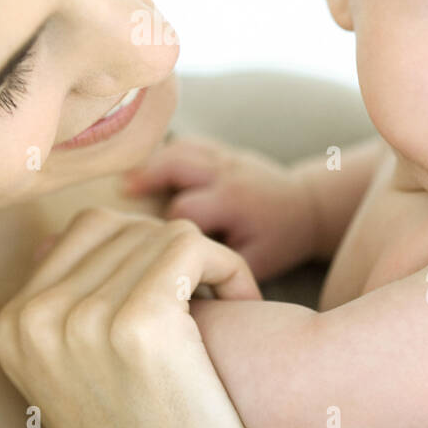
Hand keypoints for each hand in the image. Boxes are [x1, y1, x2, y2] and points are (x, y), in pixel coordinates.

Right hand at [0, 207, 272, 427]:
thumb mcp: (75, 372)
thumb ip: (60, 307)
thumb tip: (55, 236)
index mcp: (13, 326)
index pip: (88, 230)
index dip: (146, 254)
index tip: (175, 298)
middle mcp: (35, 320)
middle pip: (126, 227)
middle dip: (175, 256)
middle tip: (208, 305)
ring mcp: (83, 321)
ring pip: (163, 234)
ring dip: (206, 264)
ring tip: (223, 313)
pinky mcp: (140, 324)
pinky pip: (192, 247)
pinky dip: (228, 268)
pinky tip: (244, 305)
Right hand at [121, 136, 321, 281]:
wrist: (308, 207)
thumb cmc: (279, 240)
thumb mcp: (256, 263)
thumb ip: (220, 272)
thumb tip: (180, 284)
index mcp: (232, 200)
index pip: (183, 208)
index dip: (162, 227)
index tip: (149, 242)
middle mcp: (226, 172)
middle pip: (176, 164)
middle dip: (148, 177)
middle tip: (120, 191)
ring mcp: (224, 156)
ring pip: (180, 148)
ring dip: (151, 162)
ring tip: (124, 181)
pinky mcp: (222, 150)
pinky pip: (188, 143)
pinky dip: (164, 152)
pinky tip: (144, 167)